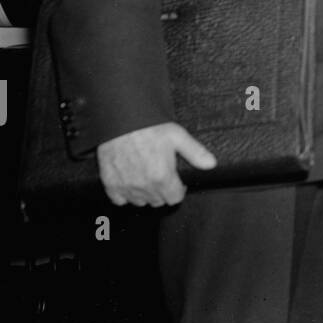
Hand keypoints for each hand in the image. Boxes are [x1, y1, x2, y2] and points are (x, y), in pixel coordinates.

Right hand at [96, 122, 216, 206]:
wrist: (121, 121)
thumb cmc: (149, 126)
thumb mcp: (178, 136)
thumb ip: (196, 153)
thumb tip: (211, 164)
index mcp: (162, 177)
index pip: (175, 198)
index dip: (178, 190)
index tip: (177, 182)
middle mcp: (144, 186)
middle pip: (158, 201)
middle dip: (163, 191)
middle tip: (161, 175)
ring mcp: (126, 186)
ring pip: (140, 202)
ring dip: (145, 194)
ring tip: (146, 177)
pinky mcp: (110, 184)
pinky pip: (120, 200)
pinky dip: (125, 195)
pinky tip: (130, 181)